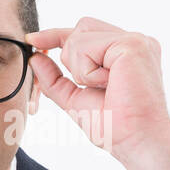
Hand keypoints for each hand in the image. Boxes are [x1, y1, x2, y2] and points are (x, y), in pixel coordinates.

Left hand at [25, 18, 169, 169]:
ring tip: (105, 88)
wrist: (136, 141)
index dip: (57, 34)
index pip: (86, 32)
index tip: (33, 40)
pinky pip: (87, 46)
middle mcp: (134, 42)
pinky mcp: (132, 44)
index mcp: (126, 52)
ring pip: (80, 36)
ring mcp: (135, 40)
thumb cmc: (116, 126)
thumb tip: (35, 57)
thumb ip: (55, 78)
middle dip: (72, 57)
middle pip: (81, 27)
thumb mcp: (76, 99)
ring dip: (80, 69)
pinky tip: (108, 84)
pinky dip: (88, 72)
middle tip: (90, 85)